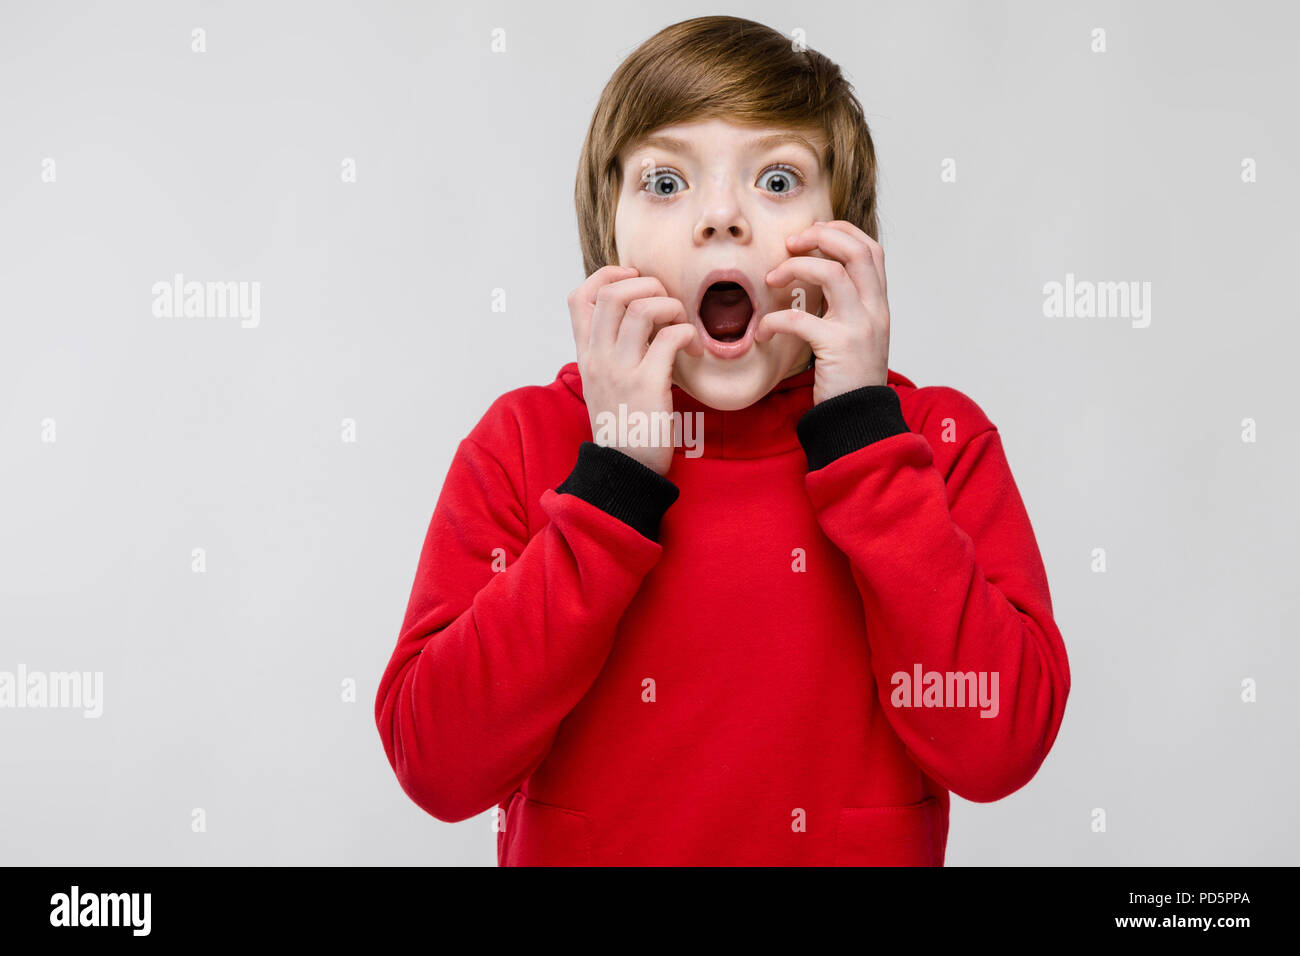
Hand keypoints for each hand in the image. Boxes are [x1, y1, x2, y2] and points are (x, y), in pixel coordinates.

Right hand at [568, 265, 703, 476]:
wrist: (625, 469)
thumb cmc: (622, 424)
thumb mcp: (603, 383)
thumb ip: (610, 351)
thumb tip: (634, 317)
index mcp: (585, 355)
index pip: (579, 297)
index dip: (607, 276)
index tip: (634, 282)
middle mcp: (597, 358)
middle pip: (613, 293)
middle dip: (647, 287)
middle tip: (666, 306)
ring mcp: (620, 370)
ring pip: (642, 309)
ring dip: (670, 307)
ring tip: (681, 324)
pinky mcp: (647, 385)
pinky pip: (669, 337)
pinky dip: (687, 334)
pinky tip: (694, 348)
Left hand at [753, 220, 890, 404]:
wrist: (858, 419)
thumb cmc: (849, 379)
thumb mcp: (857, 335)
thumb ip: (844, 307)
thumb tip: (814, 278)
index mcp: (878, 304)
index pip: (871, 249)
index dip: (841, 232)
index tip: (811, 234)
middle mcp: (874, 310)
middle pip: (856, 251)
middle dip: (819, 237)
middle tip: (789, 244)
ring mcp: (859, 326)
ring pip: (831, 273)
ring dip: (795, 268)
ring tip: (771, 280)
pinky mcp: (838, 347)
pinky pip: (800, 319)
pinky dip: (774, 321)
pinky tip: (762, 332)